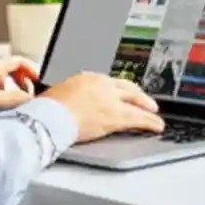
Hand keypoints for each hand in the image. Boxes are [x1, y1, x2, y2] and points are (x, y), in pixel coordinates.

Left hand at [0, 57, 37, 109]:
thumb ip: (14, 98)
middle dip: (22, 79)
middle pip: (12, 67)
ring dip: (11, 84)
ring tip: (12, 99)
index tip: (37, 81)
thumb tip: (29, 98)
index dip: (31, 70)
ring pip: (2, 73)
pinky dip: (0, 86)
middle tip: (27, 92)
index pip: (20, 61)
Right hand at [40, 73, 164, 142]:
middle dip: (139, 97)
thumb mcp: (60, 94)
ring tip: (156, 117)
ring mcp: (111, 100)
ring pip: (136, 103)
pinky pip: (138, 118)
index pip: (112, 83)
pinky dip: (150, 122)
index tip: (125, 94)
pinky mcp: (115, 116)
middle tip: (148, 103)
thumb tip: (71, 102)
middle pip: (128, 90)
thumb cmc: (47, 109)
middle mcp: (103, 85)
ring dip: (148, 110)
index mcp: (89, 78)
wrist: (49, 116)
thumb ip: (72, 96)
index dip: (122, 90)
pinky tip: (156, 126)